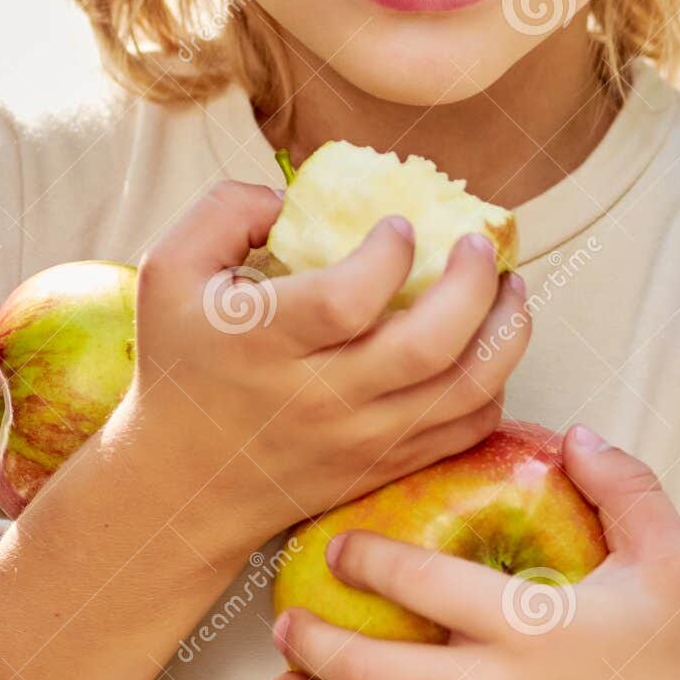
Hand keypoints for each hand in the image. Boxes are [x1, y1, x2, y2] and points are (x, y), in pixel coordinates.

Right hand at [104, 179, 531, 555]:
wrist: (180, 486)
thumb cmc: (179, 366)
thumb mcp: (169, 271)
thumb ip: (227, 211)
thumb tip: (294, 194)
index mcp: (264, 343)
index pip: (348, 299)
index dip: (389, 255)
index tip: (400, 226)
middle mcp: (319, 398)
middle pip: (427, 345)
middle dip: (473, 284)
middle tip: (479, 244)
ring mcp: (360, 441)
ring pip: (465, 391)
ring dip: (505, 333)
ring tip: (510, 288)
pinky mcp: (385, 467)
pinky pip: (466, 430)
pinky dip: (494, 385)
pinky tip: (489, 346)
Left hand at [270, 424, 679, 679]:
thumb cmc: (678, 667)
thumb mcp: (671, 563)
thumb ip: (625, 487)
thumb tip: (575, 434)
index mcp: (523, 626)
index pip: (417, 581)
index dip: (365, 557)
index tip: (336, 544)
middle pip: (366, 669)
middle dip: (310, 640)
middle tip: (284, 618)